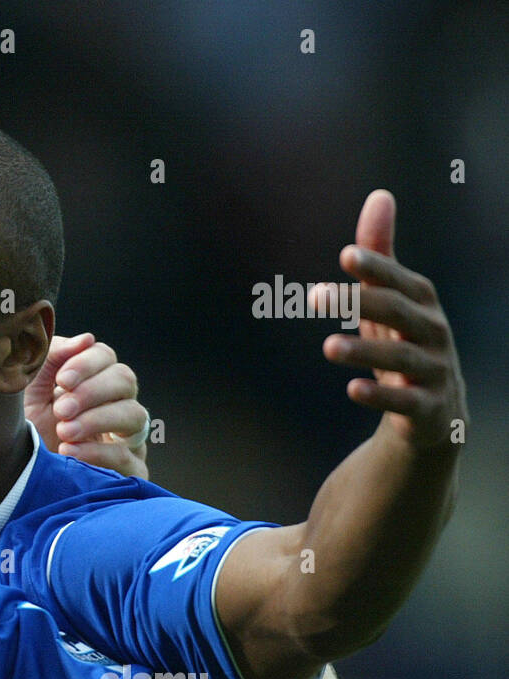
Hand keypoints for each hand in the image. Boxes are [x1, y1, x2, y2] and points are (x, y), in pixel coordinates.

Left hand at [24, 333, 149, 478]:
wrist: (10, 474)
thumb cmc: (21, 427)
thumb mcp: (28, 388)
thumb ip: (52, 357)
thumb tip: (87, 339)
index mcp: (90, 382)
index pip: (106, 357)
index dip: (87, 364)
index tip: (61, 380)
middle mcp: (114, 405)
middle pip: (126, 380)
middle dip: (92, 392)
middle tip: (61, 409)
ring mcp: (126, 439)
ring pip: (135, 415)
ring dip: (97, 420)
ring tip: (63, 431)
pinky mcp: (128, 472)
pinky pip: (129, 458)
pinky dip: (100, 452)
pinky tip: (71, 452)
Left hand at [320, 190, 467, 452]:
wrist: (435, 411)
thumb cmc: (404, 341)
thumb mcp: (391, 299)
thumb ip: (381, 254)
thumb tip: (380, 195)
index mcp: (422, 303)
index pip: (398, 281)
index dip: (376, 267)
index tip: (346, 255)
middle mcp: (433, 332)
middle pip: (399, 314)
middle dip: (360, 303)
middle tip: (315, 296)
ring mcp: (433, 371)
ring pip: (401, 358)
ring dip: (364, 352)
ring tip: (327, 347)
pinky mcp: (427, 408)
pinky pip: (405, 401)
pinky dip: (380, 395)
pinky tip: (351, 390)